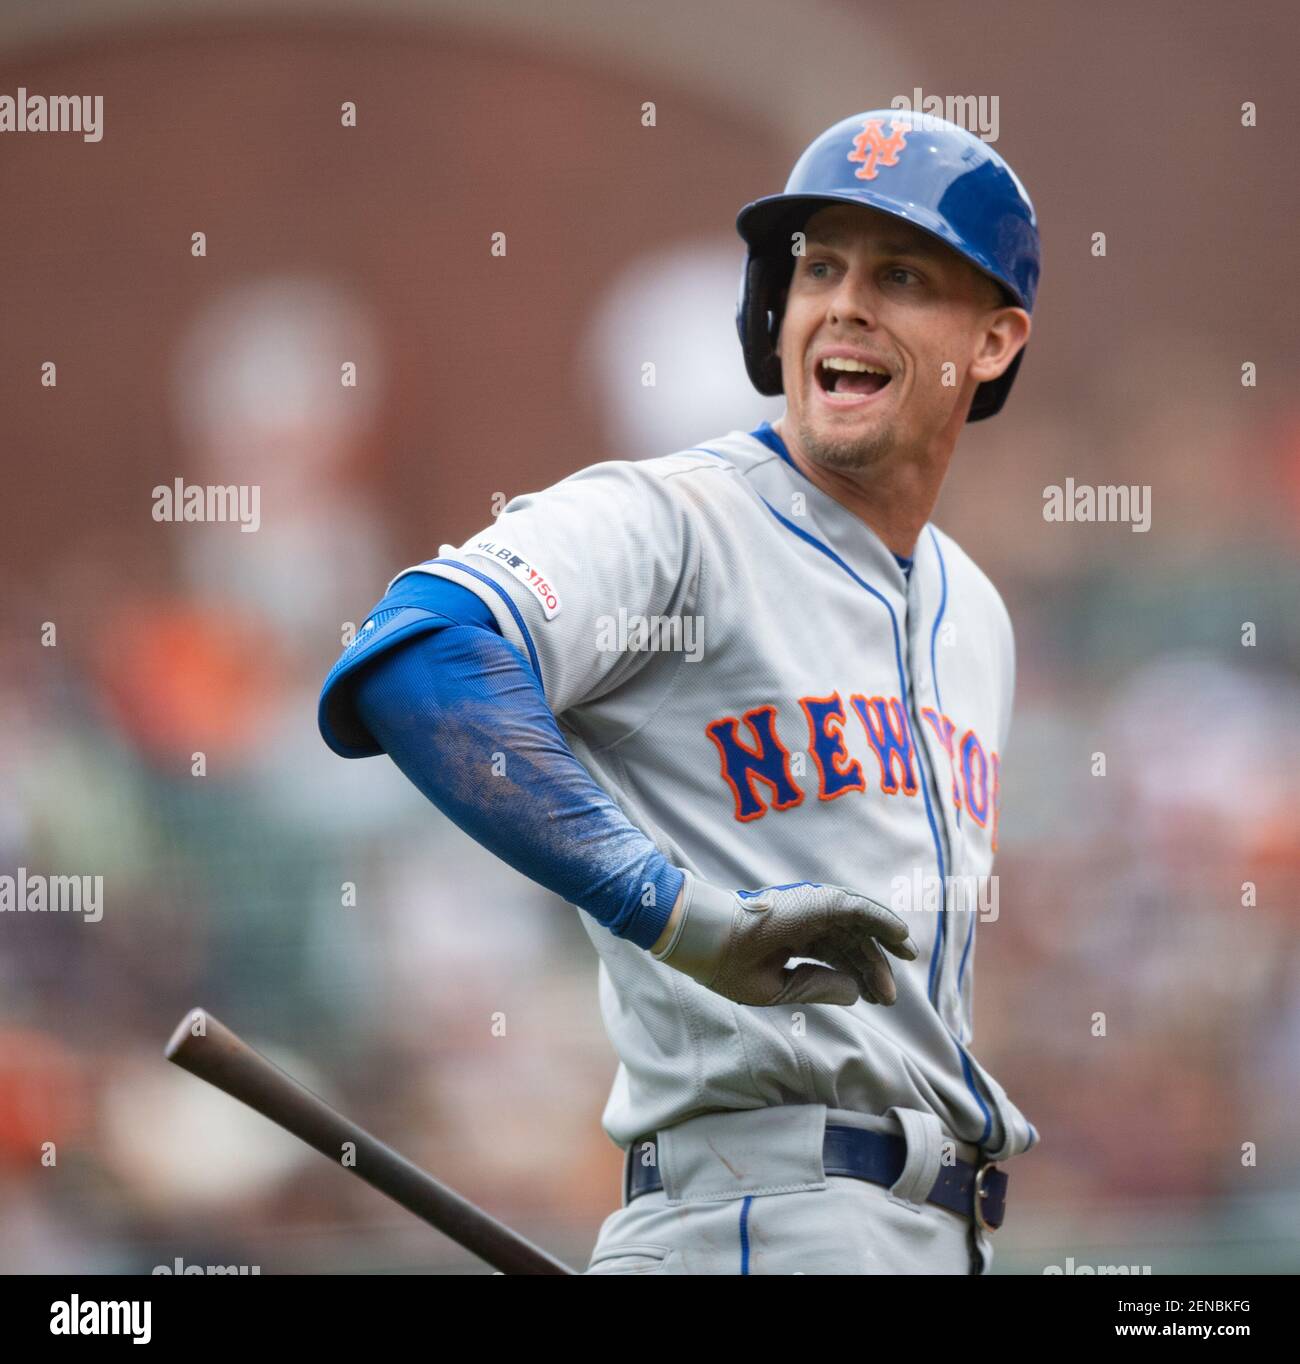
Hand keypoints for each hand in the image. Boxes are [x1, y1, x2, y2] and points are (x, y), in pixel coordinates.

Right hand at [650, 870, 916, 1006]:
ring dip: (883, 943)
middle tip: (889, 997)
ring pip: (857, 925)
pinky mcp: (818, 902)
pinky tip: (900, 935)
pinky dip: (881, 919)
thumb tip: (856, 992)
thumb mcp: (780, 987)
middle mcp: (802, 921)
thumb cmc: (730, 965)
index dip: (854, 974)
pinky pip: (858, 908)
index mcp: (788, 939)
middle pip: (847, 943)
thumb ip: (818, 986)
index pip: (830, 955)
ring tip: (907, 958)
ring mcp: (810, 909)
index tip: (874, 998)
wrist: (708, 942)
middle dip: (871, 967)